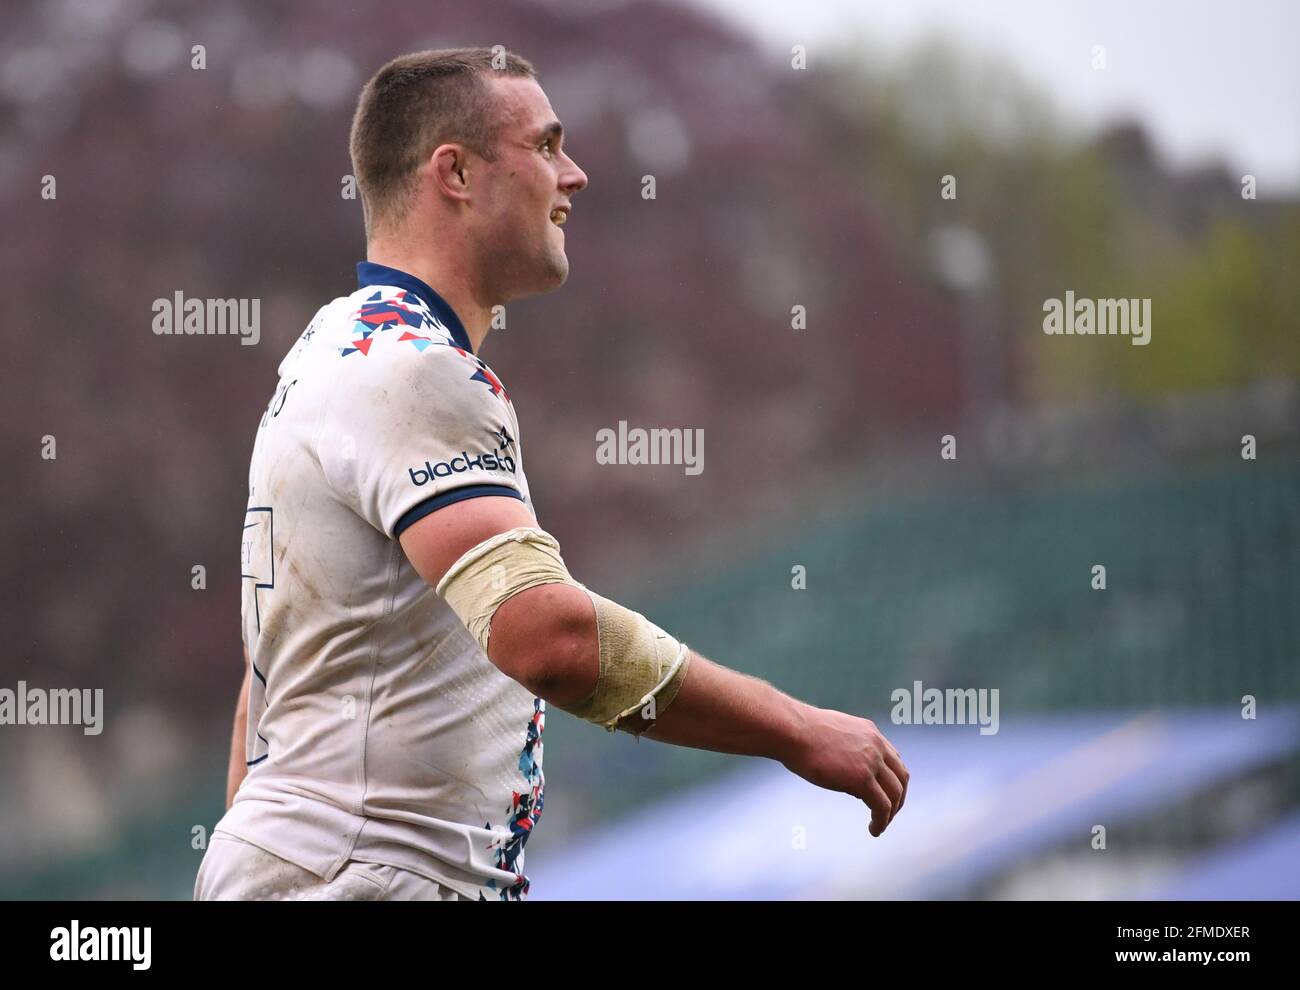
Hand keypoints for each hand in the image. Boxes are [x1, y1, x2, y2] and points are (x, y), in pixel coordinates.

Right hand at [783, 707, 908, 836]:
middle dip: (898, 798)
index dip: (893, 779)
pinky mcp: (861, 779)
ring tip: (880, 825)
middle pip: (901, 777)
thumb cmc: (801, 731)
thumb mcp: (834, 733)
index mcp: (869, 732)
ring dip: (891, 813)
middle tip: (889, 813)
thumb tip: (845, 763)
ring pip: (895, 793)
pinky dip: (882, 820)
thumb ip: (847, 746)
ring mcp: (871, 762)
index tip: (885, 793)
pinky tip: (874, 829)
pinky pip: (882, 806)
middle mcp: (876, 745)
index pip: (894, 759)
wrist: (793, 731)